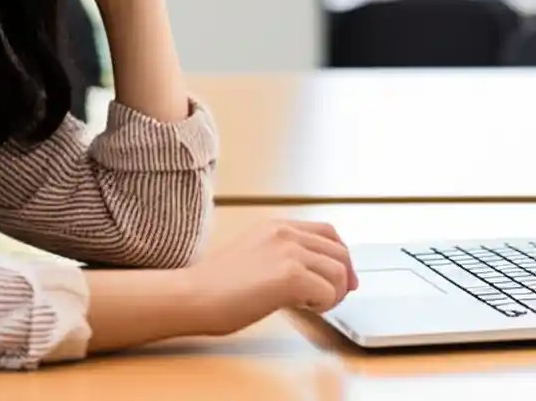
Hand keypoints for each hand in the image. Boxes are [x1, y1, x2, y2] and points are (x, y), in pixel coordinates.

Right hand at [186, 219, 358, 335]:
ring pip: (339, 271)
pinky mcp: (290, 276)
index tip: (342, 279)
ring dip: (333, 294)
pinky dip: (323, 305)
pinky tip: (303, 309)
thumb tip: (317, 276)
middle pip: (340, 251)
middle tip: (334, 299)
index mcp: (277, 225)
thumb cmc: (216, 286)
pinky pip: (328, 291)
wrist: (192, 296)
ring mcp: (289, 252)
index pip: (328, 232)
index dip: (341, 257)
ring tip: (312, 306)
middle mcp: (286, 232)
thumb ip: (284, 257)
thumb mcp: (254, 256)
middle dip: (343, 279)